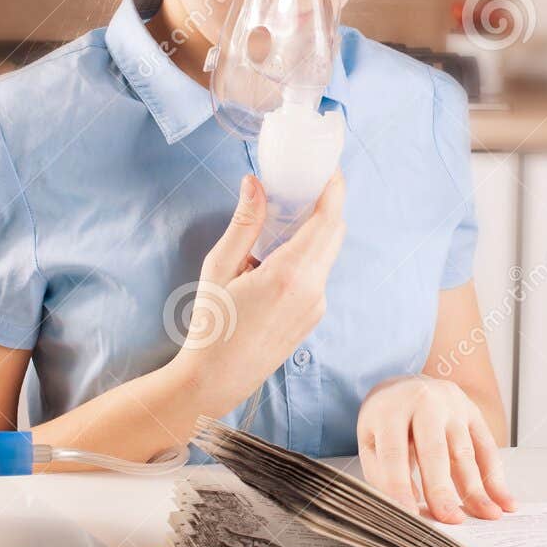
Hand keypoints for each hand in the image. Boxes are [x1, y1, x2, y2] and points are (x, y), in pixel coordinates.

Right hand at [176, 171, 345, 410]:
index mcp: (290, 274)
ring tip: (286, 214)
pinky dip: (308, 254)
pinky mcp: (313, 317)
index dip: (334, 188)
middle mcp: (312, 290)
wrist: (216, 380)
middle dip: (326, 204)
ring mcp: (316, 306)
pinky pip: (318, 274)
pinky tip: (280, 252)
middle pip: (334, 233)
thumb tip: (256, 182)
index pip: (328, 219)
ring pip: (327, 253)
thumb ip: (244, 223)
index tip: (329, 166)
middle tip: (304, 182)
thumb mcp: (219, 268)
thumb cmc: (212, 325)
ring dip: (316, 230)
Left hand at [356, 376, 515, 523]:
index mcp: (389, 410)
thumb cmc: (385, 422)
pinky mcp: (473, 411)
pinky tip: (504, 500)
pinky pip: (487, 447)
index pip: (394, 453)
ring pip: (465, 451)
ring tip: (488, 516)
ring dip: (477, 487)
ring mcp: (451, 404)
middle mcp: (423, 401)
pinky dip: (496, 477)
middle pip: (433, 450)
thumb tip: (410, 508)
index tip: (409, 516)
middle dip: (443, 489)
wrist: (406, 386)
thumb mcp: (370, 441)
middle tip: (452, 521)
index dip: (400, 486)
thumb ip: (383, 474)